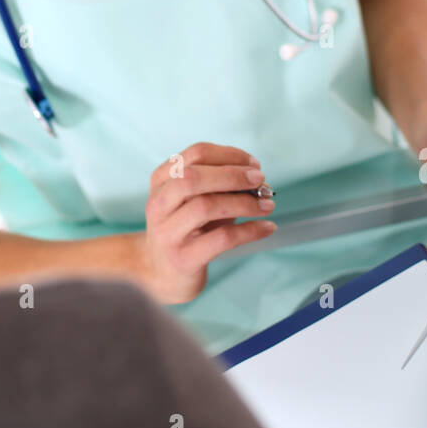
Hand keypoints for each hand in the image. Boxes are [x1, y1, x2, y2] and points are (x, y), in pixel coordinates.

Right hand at [133, 141, 276, 303]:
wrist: (163, 273)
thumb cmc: (186, 230)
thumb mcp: (196, 201)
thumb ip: (221, 186)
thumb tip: (257, 179)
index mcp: (162, 181)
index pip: (196, 154)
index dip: (229, 155)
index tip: (253, 164)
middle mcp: (159, 203)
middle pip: (193, 177)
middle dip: (233, 175)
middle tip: (260, 180)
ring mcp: (168, 232)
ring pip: (206, 206)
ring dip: (244, 203)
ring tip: (267, 205)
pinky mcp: (183, 258)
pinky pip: (221, 239)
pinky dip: (250, 230)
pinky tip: (266, 227)